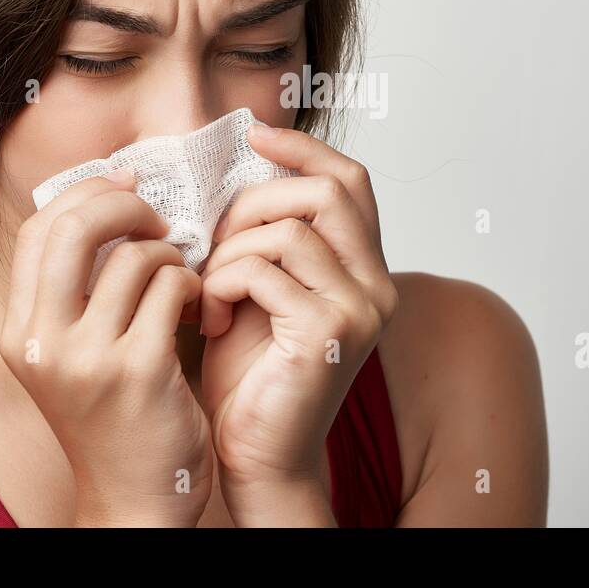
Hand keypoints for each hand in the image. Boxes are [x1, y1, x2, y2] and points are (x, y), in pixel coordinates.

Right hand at [0, 174, 213, 526]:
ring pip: (135, 256)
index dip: (86, 193)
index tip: (126, 186)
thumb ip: (75, 290)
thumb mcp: (71, 355)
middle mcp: (42, 344)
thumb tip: (107, 196)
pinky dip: (191, 286)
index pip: (39, 229)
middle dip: (125, 204)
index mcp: (19, 333)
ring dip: (171, 255)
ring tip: (181, 282)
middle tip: (158, 218)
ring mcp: (89, 360)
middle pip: (75, 226)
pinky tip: (195, 309)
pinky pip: (171, 289)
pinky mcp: (140, 372)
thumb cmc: (113, 418)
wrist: (135, 502)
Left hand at [198, 121, 398, 517]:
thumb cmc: (251, 374)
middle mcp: (377, 285)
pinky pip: (265, 271)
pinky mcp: (329, 333)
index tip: (254, 133)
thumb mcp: (260, 285)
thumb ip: (267, 232)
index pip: (350, 180)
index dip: (304, 147)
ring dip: (230, 252)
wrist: (256, 454)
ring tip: (210, 289)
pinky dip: (224, 283)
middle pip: (326, 192)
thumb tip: (241, 165)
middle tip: (216, 239)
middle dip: (254, 202)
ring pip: (287, 229)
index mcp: (365, 268)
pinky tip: (211, 317)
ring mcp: (360, 310)